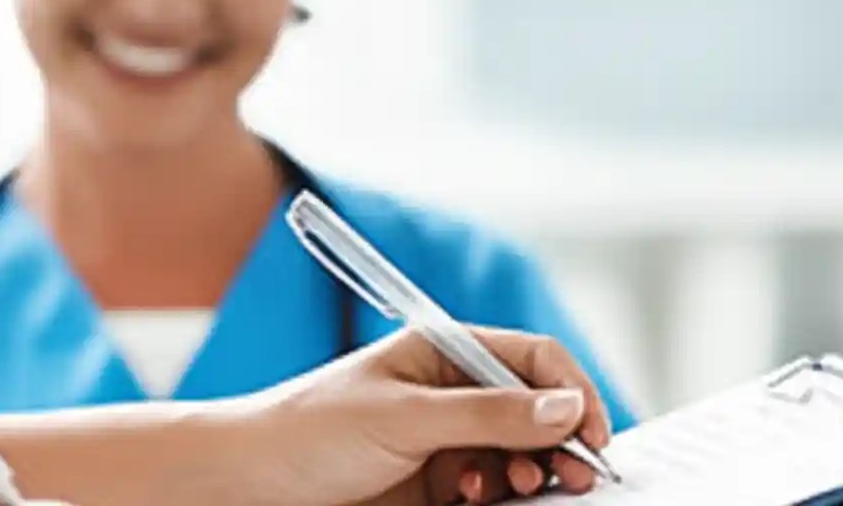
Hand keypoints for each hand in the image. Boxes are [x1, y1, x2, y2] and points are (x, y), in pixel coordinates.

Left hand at [241, 327, 611, 505]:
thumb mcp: (404, 417)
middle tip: (576, 475)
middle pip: (534, 409)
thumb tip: (564, 407)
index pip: (532, 358)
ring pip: (517, 453)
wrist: (251, 484)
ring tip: (521, 487)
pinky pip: (490, 487)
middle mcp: (451, 391)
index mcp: (444, 351)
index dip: (570, 391)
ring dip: (529, 470)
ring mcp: (445, 438)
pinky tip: (475, 497)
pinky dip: (497, 494)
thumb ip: (486, 413)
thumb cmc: (311, 430)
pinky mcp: (435, 483)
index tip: (591, 433)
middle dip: (559, 439)